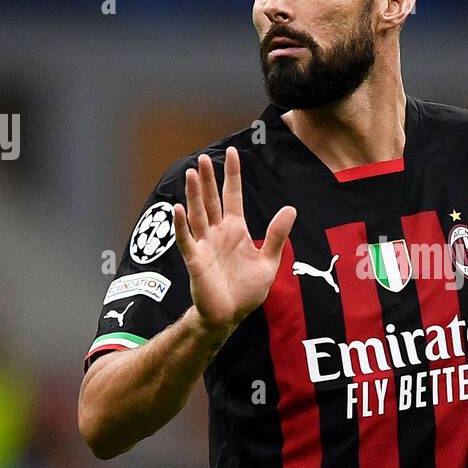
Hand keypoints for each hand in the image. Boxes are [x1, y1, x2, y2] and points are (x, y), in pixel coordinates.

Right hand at [172, 146, 296, 332]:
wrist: (231, 315)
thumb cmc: (247, 290)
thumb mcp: (268, 261)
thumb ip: (276, 235)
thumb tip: (291, 209)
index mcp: (236, 230)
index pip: (233, 196)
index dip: (232, 175)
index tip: (232, 152)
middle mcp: (218, 233)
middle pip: (212, 200)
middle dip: (209, 179)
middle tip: (204, 157)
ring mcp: (205, 245)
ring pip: (198, 214)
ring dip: (194, 195)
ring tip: (193, 174)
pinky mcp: (195, 260)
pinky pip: (186, 240)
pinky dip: (181, 225)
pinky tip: (177, 208)